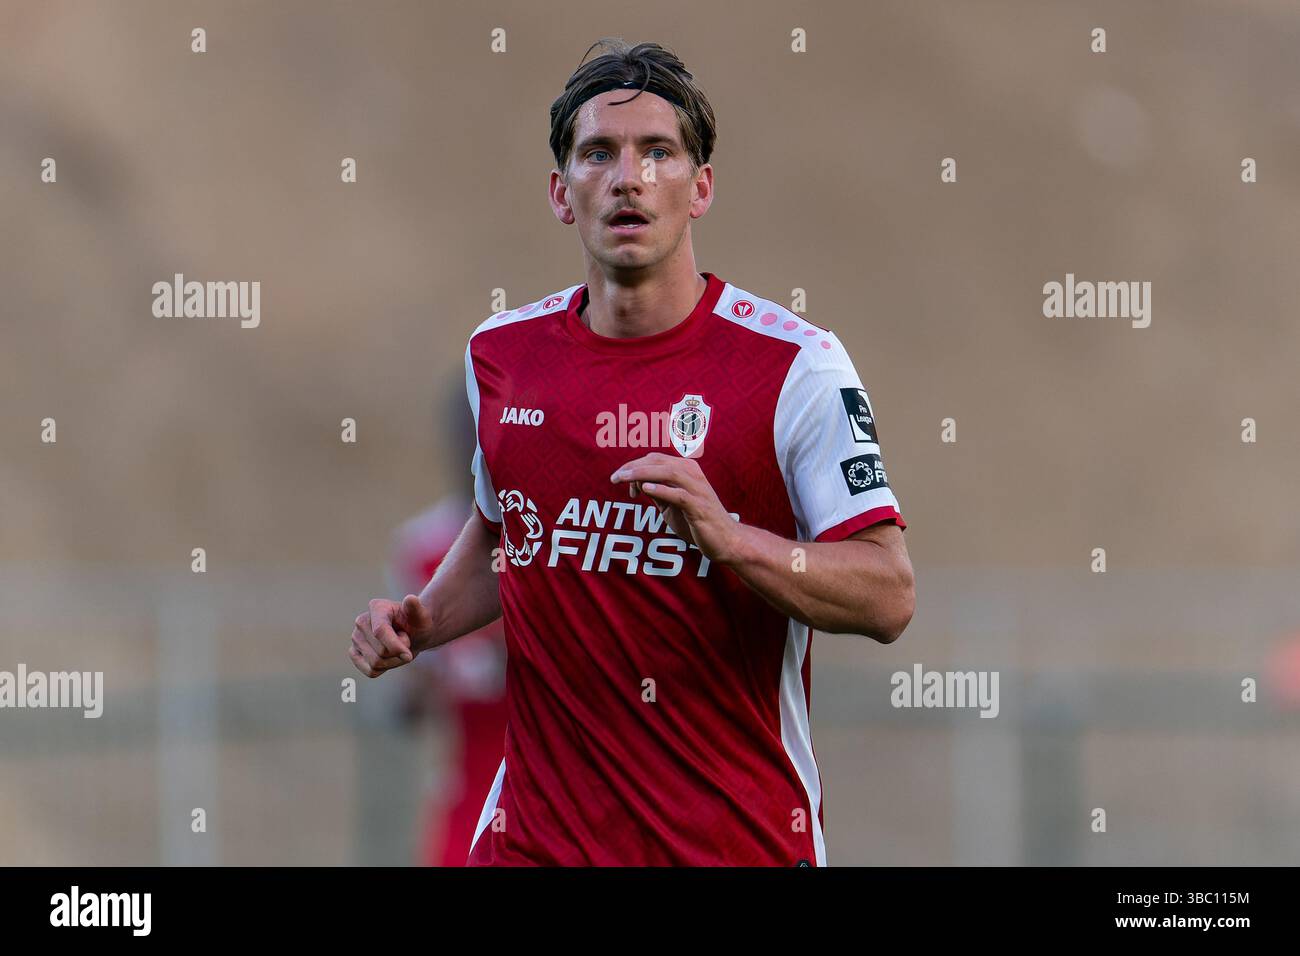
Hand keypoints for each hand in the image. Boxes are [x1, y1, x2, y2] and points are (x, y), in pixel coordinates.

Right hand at [349, 594, 435, 677]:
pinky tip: (389, 657)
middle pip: (380, 652)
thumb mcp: (422, 617)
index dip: (396, 646)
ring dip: (393, 662)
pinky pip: (370, 671)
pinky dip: (385, 669)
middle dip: (398, 653)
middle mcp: (361, 621)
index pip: (380, 631)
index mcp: (377, 607)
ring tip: (398, 648)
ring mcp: (356, 637)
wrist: (414, 634)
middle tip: (405, 642)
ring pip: (375, 663)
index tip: (408, 655)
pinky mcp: (354, 653)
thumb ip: (417, 609)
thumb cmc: (417, 624)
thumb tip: (410, 599)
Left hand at [610, 453, 739, 563]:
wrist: (726, 540)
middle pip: (657, 461)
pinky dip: (662, 490)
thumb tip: (638, 483)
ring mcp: (697, 489)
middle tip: (614, 477)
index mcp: (686, 470)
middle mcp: (692, 474)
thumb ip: (658, 492)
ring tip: (623, 479)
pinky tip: (645, 489)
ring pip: (667, 472)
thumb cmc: (698, 522)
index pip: (654, 459)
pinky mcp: (699, 507)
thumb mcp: (672, 504)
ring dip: (641, 474)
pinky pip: (679, 494)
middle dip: (632, 467)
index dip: (634, 466)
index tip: (619, 480)